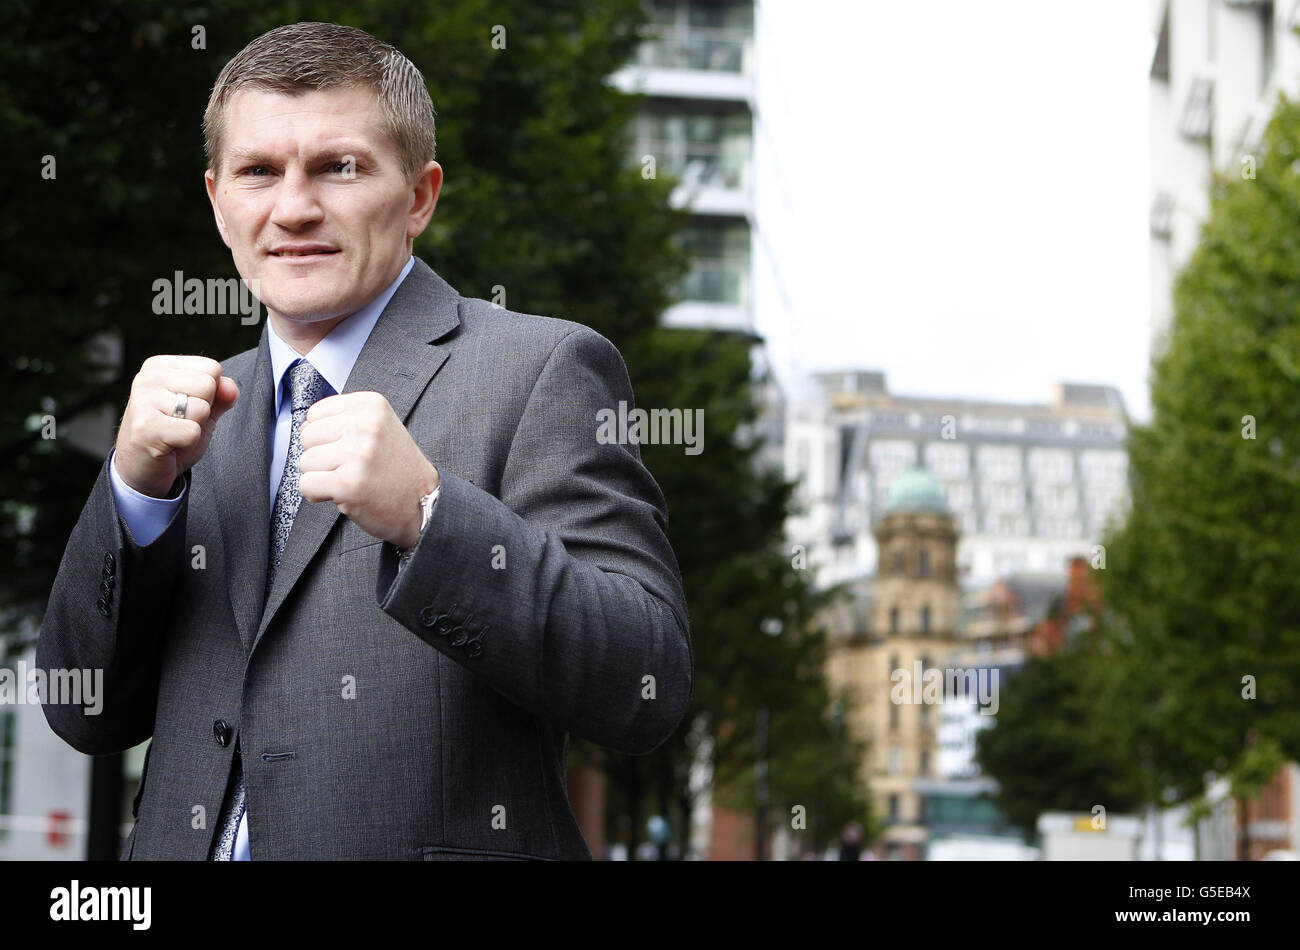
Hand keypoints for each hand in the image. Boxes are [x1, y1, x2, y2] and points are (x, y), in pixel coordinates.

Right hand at [114, 355, 239, 497]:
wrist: (142, 469)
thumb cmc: (173, 435)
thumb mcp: (203, 411)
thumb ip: (221, 395)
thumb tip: (230, 386)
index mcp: (159, 367)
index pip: (211, 367)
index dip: (209, 394)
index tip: (186, 408)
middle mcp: (147, 378)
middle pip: (208, 385)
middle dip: (203, 410)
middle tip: (180, 423)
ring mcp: (143, 401)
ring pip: (201, 408)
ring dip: (194, 427)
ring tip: (174, 433)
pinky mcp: (146, 427)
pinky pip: (192, 431)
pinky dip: (188, 443)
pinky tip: (168, 445)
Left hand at [297, 391, 439, 547]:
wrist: (423, 503)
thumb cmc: (395, 468)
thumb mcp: (379, 427)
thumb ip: (344, 420)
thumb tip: (302, 428)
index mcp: (372, 405)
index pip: (315, 413)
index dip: (325, 435)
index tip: (349, 448)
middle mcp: (366, 425)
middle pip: (307, 436)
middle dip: (321, 456)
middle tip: (350, 467)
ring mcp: (358, 454)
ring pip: (305, 461)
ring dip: (321, 476)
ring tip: (350, 479)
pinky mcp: (349, 483)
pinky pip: (307, 485)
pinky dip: (318, 494)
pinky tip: (342, 494)